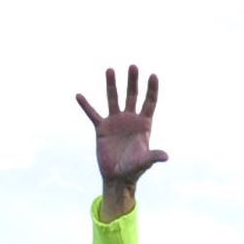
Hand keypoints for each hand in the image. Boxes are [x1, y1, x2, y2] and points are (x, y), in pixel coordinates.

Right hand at [78, 65, 167, 216]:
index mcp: (144, 124)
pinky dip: (86, 105)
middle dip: (133, 81)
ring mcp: (115, 122)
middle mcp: (130, 119)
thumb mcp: (144, 162)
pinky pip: (92, 114)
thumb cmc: (134, 169)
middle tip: (133, 66)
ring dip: (112, 85)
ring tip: (110, 70)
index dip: (152, 89)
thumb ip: (153, 156)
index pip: (150, 102)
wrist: (117, 177)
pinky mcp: (102, 129)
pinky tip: (78, 95)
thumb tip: (165, 156)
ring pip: (113, 99)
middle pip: (132, 95)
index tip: (153, 75)